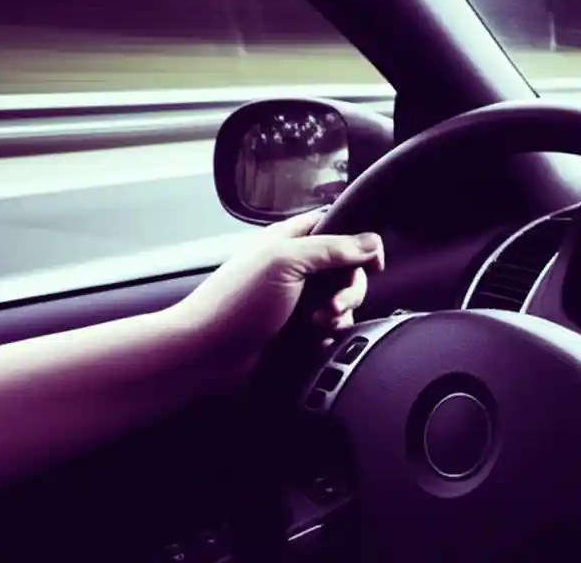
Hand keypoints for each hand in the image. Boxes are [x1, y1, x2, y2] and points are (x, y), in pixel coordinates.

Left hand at [173, 208, 384, 374]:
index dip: (360, 242)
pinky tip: (316, 340)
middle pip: (347, 268)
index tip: (373, 264)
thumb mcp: (286, 262)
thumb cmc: (237, 302)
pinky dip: (329, 334)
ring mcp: (296, 297)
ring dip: (340, 315)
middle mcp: (295, 265)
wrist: (206, 354)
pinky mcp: (295, 327)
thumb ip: (333, 248)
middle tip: (335, 306)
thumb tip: (373, 242)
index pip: (337, 226)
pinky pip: (329, 326)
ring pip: (341, 300)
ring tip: (319, 326)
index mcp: (290, 239)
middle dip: (349, 289)